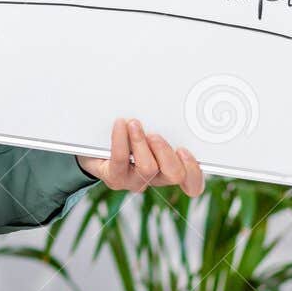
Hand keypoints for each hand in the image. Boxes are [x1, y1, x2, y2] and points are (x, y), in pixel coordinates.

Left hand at [76, 117, 205, 195]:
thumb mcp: (151, 129)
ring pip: (147, 169)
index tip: (185, 151)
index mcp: (171, 168)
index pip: (192, 183)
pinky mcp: (115, 178)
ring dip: (141, 143)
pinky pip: (120, 160)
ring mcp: (135, 181)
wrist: (96, 148)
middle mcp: (156, 179)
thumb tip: (170, 107)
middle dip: (166, 152)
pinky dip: (120, 139)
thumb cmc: (130, 136)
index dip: (194, 172)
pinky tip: (119, 124)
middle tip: (155, 135)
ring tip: (134, 124)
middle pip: (174, 175)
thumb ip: (165, 125)